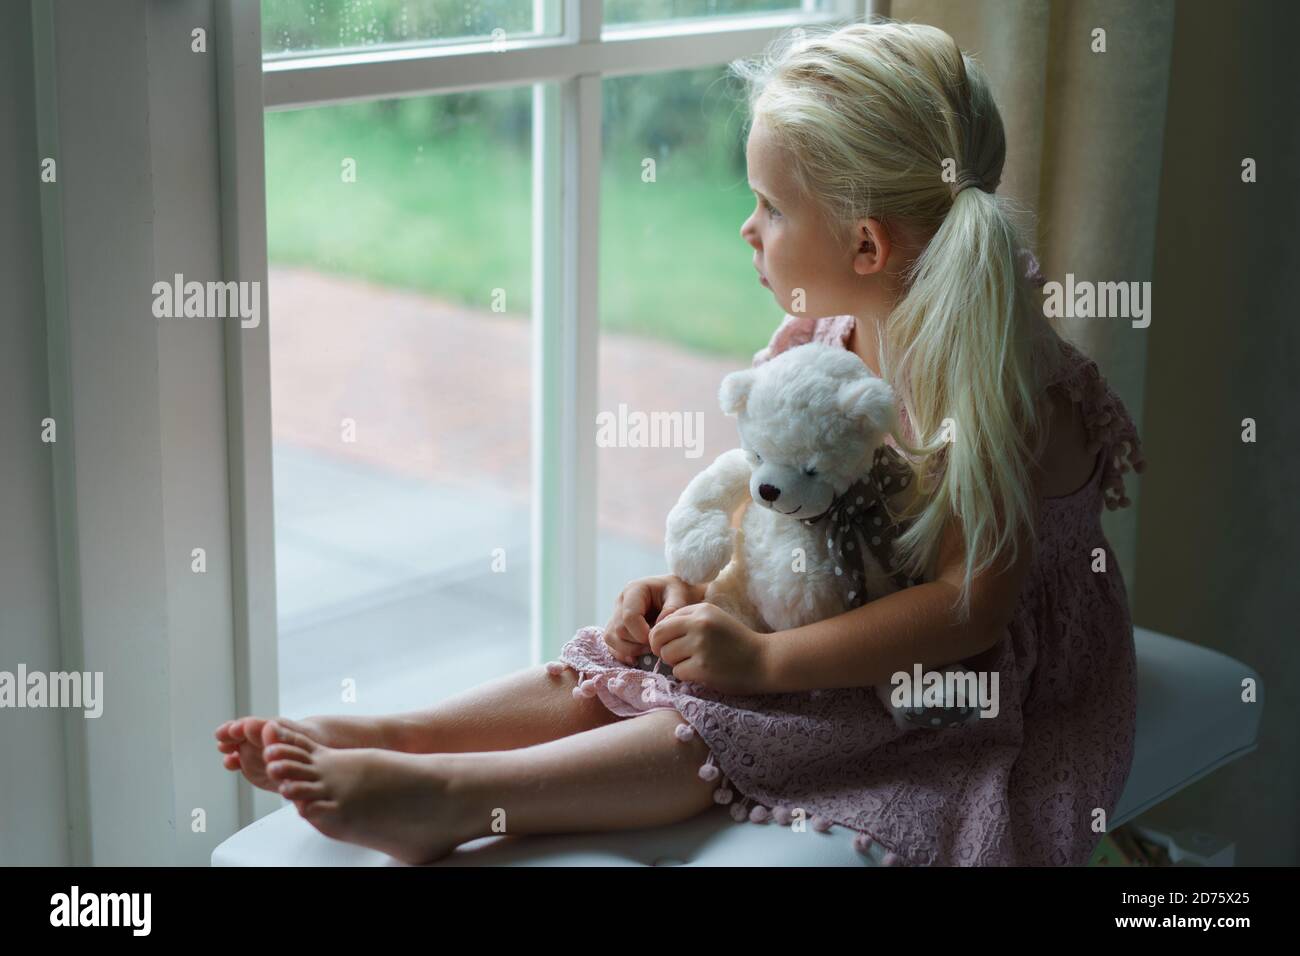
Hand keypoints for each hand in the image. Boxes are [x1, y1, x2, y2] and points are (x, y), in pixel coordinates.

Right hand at [603, 574, 707, 665]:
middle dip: (637, 643)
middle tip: (656, 646)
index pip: (629, 616)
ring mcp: (616, 615)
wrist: (676, 594)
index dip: (641, 633)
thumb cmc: (678, 593)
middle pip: (618, 630)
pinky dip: (622, 654)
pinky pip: (611, 645)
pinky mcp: (616, 628)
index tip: (657, 640)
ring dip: (629, 650)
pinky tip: (637, 659)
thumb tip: (659, 626)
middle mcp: (621, 602)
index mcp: (634, 590)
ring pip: (611, 638)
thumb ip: (672, 609)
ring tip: (649, 650)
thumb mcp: (680, 595)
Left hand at [648, 602, 769, 694]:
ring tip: (695, 663)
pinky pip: (678, 673)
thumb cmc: (736, 641)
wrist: (764, 660)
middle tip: (678, 656)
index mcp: (701, 610)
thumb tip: (656, 633)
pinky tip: (703, 672)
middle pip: (658, 639)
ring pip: (666, 656)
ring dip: (677, 663)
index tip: (673, 644)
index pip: (663, 622)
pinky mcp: (702, 668)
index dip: (663, 637)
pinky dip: (687, 676)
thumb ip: (688, 619)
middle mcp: (699, 625)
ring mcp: (700, 646)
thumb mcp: (714, 619)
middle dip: (663, 650)